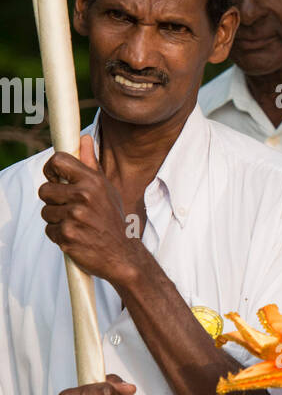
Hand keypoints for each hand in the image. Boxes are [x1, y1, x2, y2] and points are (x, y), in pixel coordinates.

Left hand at [39, 136, 141, 284]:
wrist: (123, 255)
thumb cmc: (113, 220)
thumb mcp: (106, 189)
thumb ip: (91, 165)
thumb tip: (84, 139)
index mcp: (93, 182)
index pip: (58, 161)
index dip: (51, 169)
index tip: (56, 179)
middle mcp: (83, 196)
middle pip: (44, 189)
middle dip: (53, 200)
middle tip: (70, 208)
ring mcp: (74, 217)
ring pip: (46, 211)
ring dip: (56, 219)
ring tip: (77, 224)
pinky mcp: (67, 235)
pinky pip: (49, 230)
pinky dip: (59, 235)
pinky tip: (76, 236)